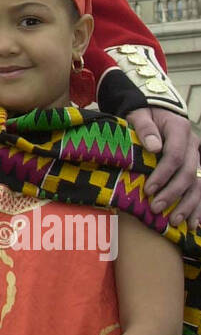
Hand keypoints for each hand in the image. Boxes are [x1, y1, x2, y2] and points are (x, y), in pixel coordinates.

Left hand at [127, 107, 200, 228]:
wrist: (156, 110)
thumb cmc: (144, 114)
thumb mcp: (140, 114)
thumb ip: (145, 128)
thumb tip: (154, 147)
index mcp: (179, 129)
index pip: (175, 155)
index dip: (163, 174)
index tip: (149, 189)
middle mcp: (192, 145)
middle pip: (188, 173)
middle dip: (172, 193)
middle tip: (156, 208)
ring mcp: (196, 157)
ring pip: (198, 183)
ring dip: (188, 205)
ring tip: (174, 221)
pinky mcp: (195, 168)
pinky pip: (200, 188)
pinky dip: (198, 207)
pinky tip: (194, 224)